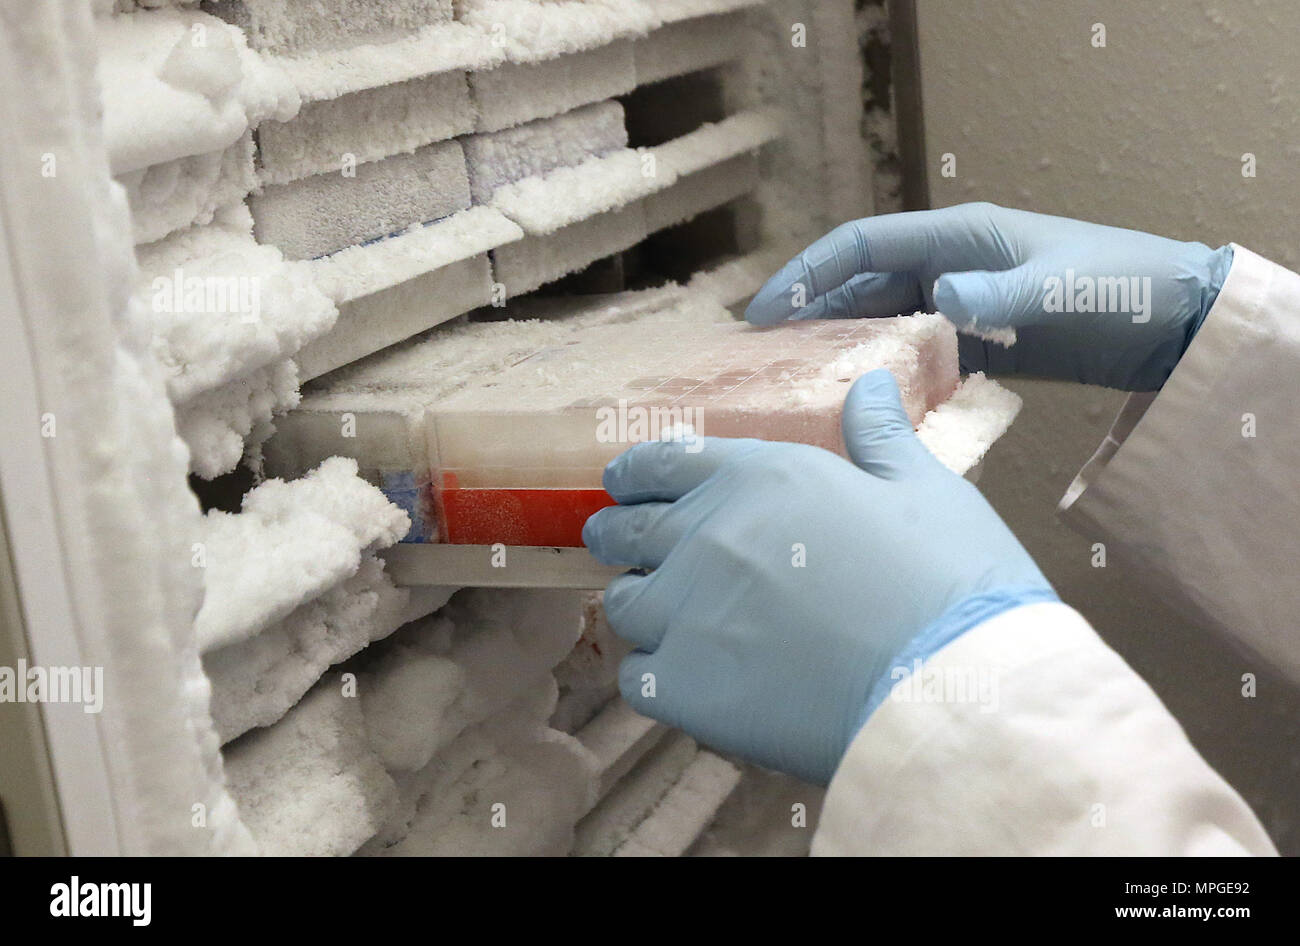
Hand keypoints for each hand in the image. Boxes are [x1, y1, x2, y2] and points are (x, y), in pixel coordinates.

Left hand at [582, 370, 1055, 784]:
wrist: (950, 688)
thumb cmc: (950, 581)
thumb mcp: (924, 489)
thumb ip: (880, 437)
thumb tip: (868, 384)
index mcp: (759, 477)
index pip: (661, 462)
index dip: (634, 474)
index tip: (621, 485)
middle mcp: (705, 534)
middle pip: (625, 530)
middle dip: (619, 536)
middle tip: (626, 550)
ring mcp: (685, 612)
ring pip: (626, 605)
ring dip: (645, 609)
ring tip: (674, 624)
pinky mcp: (681, 685)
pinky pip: (638, 677)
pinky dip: (659, 677)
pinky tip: (693, 683)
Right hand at [744, 202, 1233, 391]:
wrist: (1176, 322)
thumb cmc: (1121, 287)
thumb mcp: (1060, 289)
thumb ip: (999, 296)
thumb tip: (939, 299)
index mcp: (958, 237)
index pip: (861, 246)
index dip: (806, 273)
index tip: (760, 311)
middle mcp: (950, 266)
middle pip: (860, 287)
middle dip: (809, 316)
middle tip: (761, 361)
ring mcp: (963, 305)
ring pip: (883, 323)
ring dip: (843, 349)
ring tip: (797, 387)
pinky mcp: (981, 343)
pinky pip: (917, 357)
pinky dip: (887, 376)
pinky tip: (862, 408)